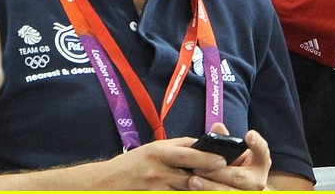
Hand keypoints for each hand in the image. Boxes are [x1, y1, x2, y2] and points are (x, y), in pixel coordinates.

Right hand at [92, 137, 238, 190]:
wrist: (108, 182)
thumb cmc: (132, 163)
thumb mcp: (152, 149)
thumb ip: (175, 147)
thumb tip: (200, 145)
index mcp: (158, 152)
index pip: (187, 153)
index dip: (207, 157)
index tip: (223, 160)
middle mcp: (158, 170)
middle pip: (191, 175)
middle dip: (210, 176)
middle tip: (227, 177)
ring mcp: (157, 188)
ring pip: (186, 190)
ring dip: (200, 189)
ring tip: (216, 188)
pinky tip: (197, 192)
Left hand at [189, 125, 271, 190]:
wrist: (243, 190)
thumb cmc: (237, 167)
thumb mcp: (236, 154)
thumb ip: (226, 141)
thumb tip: (217, 127)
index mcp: (260, 164)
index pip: (262, 151)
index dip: (257, 143)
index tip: (249, 134)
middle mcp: (257, 182)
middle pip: (239, 177)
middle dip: (218, 173)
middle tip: (198, 167)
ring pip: (229, 192)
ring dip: (209, 187)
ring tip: (192, 180)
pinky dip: (207, 193)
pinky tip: (193, 190)